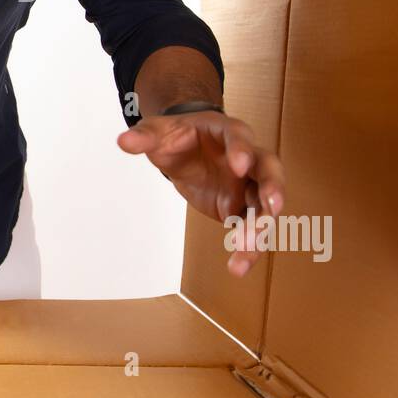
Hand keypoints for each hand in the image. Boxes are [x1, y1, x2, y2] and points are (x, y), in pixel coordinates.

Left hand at [117, 111, 285, 277]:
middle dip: (274, 187)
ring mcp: (247, 184)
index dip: (242, 150)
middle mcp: (247, 158)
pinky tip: (238, 266)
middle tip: (274, 206)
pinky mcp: (240, 207)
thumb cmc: (176, 134)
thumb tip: (123, 141)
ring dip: (261, 228)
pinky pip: (250, 228)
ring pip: (264, 205)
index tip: (239, 166)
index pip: (240, 137)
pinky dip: (247, 247)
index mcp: (228, 132)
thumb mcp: (157, 131)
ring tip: (246, 250)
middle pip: (269, 170)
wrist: (183, 148)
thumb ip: (144, 137)